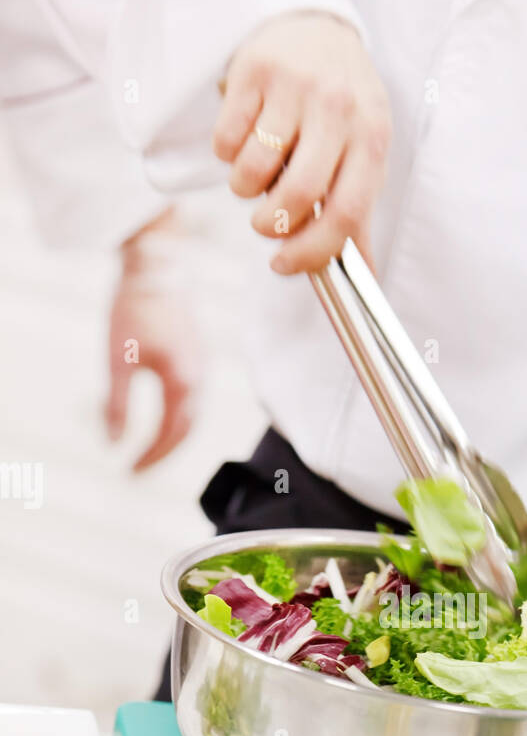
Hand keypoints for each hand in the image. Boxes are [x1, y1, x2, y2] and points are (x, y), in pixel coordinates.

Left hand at [105, 209, 200, 470]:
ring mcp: (204, 365)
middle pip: (187, 430)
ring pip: (194, 414)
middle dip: (163, 452)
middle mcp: (201, 377)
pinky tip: (163, 414)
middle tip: (140, 467)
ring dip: (173, 435)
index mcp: (183, 382)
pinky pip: (195, 397)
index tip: (129, 470)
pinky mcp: (200, 354)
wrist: (156, 265)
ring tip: (151, 447)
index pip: (170, 434)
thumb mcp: (119, 360)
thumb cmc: (135, 308)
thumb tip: (114, 443)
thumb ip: (117, 405)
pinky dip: (180, 415)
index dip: (150, 456)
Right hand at [212, 12, 390, 272]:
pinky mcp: (255, 70)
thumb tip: (366, 279)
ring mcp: (296, 87)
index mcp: (371, 140)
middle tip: (264, 223)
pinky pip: (226, 140)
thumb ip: (359, 217)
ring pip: (253, 170)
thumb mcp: (362, 154)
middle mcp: (338, 110)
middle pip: (296, 196)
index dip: (311, 252)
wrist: (316, 30)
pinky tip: (244, 138)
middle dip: (270, 225)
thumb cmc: (342, 109)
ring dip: (244, 188)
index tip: (283, 265)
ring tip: (256, 173)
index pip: (344, 214)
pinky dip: (226, 154)